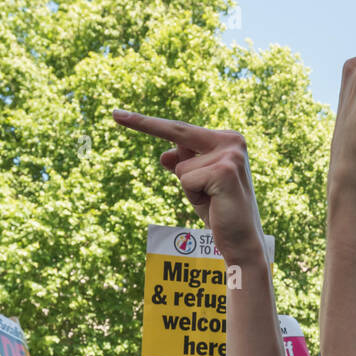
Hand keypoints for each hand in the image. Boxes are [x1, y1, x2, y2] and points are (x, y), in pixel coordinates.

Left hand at [113, 114, 265, 263]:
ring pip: (181, 167)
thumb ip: (183, 165)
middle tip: (113, 114)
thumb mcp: (196, 185)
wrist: (242, 242)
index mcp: (228, 140)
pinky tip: (214, 204)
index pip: (182, 130)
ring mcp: (230, 155)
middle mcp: (232, 141)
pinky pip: (186, 181)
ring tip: (213, 202)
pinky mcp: (224, 171)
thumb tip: (164, 155)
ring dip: (190, 190)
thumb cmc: (220, 213)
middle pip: (178, 133)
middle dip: (144, 124)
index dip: (150, 123)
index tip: (118, 114)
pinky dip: (194, 197)